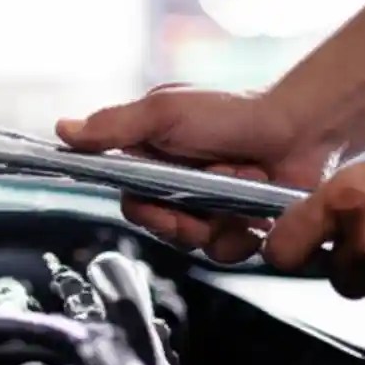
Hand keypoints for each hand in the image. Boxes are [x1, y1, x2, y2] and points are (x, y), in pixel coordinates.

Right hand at [57, 85, 335, 262]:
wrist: (301, 126)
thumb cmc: (233, 111)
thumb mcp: (165, 112)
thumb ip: (114, 127)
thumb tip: (62, 130)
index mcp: (151, 162)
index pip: (131, 202)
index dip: (146, 209)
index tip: (162, 202)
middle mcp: (177, 189)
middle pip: (161, 228)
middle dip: (186, 218)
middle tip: (209, 195)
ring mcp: (209, 210)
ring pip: (194, 246)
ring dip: (220, 220)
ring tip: (242, 185)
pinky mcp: (240, 228)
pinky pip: (228, 253)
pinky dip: (244, 232)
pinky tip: (257, 207)